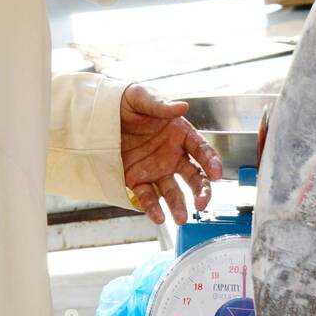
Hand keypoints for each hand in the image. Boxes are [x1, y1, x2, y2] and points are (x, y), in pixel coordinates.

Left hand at [120, 83, 222, 225]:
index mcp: (179, 133)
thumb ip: (161, 104)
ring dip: (178, 205)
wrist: (98, 112)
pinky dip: (153, 207)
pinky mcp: (137, 179)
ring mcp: (156, 168)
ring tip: (180, 219)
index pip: (201, 149)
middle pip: (193, 175)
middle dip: (201, 190)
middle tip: (203, 203)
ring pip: (172, 190)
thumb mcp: (141, 97)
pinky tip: (158, 217)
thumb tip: (182, 106)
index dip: (211, 161)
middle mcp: (172, 154)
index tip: (217, 173)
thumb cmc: (125, 100)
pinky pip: (147, 195)